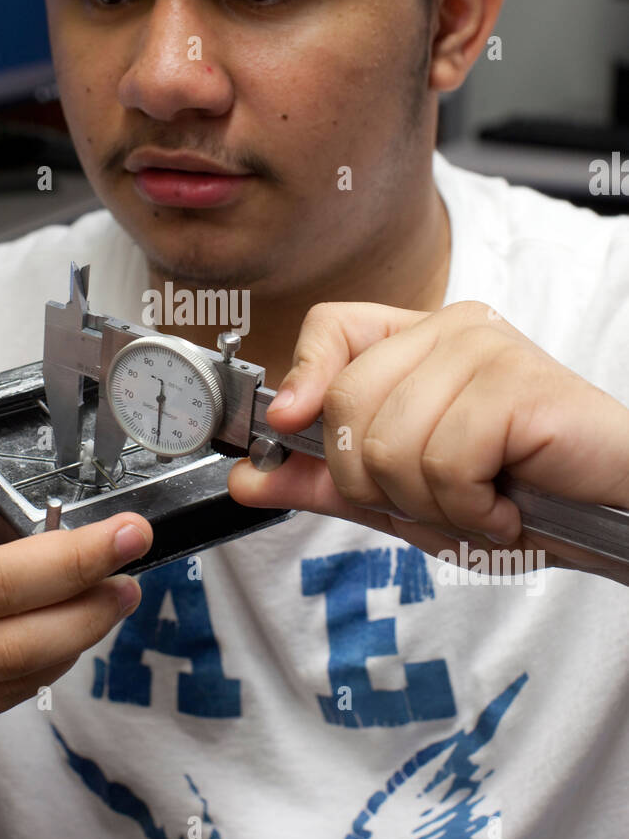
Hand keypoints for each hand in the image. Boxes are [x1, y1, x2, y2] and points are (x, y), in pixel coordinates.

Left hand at [227, 301, 628, 585]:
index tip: (288, 426)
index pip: (330, 325)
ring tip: (480, 499)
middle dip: (378, 483)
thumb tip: (246, 477)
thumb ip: (325, 480)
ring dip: (432, 504)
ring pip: (388, 443)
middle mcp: (449, 331)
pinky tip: (504, 503)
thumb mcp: (401, 494)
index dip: (302, 377)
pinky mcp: (516, 382)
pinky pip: (443, 460)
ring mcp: (485, 348)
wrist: (613, 513)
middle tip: (436, 496)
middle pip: (346, 404)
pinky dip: (470, 508)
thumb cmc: (519, 494)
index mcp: (418, 342)